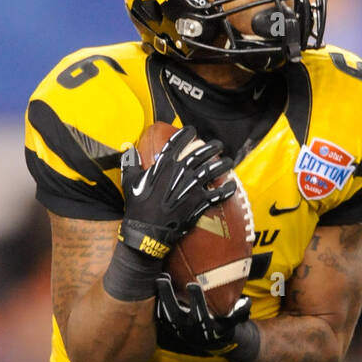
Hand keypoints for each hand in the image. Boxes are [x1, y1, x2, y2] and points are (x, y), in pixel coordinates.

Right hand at [119, 126, 234, 261]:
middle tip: (218, 145)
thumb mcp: (129, 182)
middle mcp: (180, 172)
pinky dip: (226, 190)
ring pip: (212, 170)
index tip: (192, 130)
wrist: (147, 231)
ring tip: (229, 161)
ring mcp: (191, 187)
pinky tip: (232, 185)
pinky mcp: (198, 203)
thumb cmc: (137, 207)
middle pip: (200, 154)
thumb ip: (130, 163)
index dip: (186, 134)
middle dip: (211, 147)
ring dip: (223, 165)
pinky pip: (217, 194)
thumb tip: (129, 149)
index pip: (178, 143)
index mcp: (164, 165)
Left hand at [155, 276, 257, 357]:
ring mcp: (178, 329)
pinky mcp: (171, 328)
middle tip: (164, 277)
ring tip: (159, 277)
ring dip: (160, 296)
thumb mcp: (235, 321)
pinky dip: (159, 302)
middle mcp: (189, 330)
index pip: (199, 312)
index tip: (192, 284)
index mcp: (204, 327)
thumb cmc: (225, 325)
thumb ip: (241, 311)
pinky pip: (162, 315)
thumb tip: (248, 301)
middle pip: (175, 312)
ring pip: (165, 313)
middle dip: (168, 295)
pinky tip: (157, 285)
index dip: (196, 299)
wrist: (212, 342)